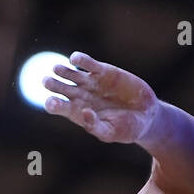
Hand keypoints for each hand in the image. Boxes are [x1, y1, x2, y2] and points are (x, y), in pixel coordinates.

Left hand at [43, 52, 159, 144]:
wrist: (146, 115)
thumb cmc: (126, 129)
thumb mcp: (111, 133)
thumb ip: (95, 126)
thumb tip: (83, 113)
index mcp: (78, 113)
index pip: (59, 107)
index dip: (53, 104)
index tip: (52, 103)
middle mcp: (81, 96)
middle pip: (60, 88)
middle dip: (53, 84)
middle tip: (47, 82)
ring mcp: (91, 82)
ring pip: (70, 73)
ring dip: (62, 70)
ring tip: (57, 69)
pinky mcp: (103, 71)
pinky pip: (88, 63)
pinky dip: (80, 60)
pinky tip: (75, 59)